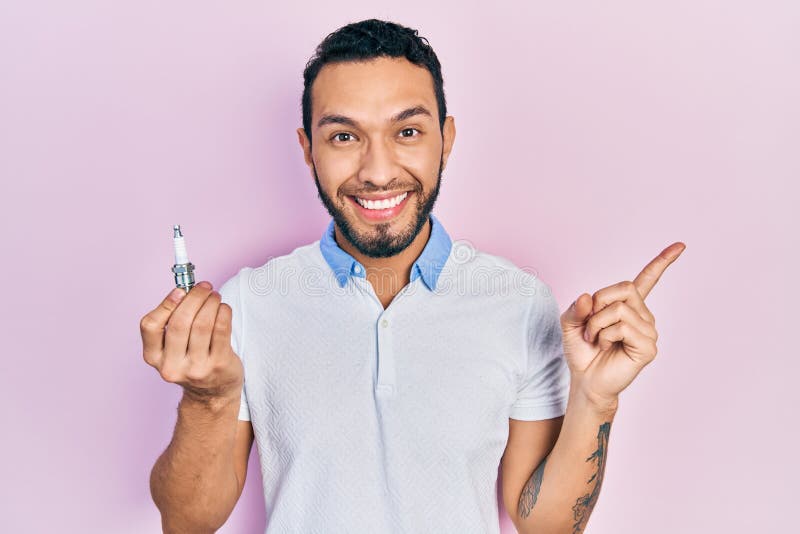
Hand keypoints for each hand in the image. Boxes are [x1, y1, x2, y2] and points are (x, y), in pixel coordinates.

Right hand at [139, 281, 242, 402]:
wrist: (212, 393)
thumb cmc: (191, 359)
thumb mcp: (172, 346)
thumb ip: (173, 320)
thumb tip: (185, 288)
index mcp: (154, 357)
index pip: (150, 326)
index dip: (165, 304)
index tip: (180, 290)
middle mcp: (171, 366)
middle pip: (180, 322)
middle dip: (194, 298)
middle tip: (204, 287)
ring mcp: (196, 368)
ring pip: (202, 325)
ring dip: (210, 303)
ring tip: (214, 296)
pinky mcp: (218, 365)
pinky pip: (221, 330)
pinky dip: (223, 313)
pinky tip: (223, 308)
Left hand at [560, 242, 685, 407]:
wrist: (586, 381)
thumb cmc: (582, 352)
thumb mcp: (570, 324)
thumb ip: (575, 307)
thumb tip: (587, 297)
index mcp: (628, 306)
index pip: (647, 279)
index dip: (662, 262)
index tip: (680, 245)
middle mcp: (643, 316)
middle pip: (624, 288)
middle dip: (598, 304)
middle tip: (590, 324)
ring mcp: (648, 331)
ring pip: (619, 309)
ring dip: (597, 324)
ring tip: (596, 339)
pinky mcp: (648, 347)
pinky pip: (623, 327)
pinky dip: (605, 336)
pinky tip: (606, 347)